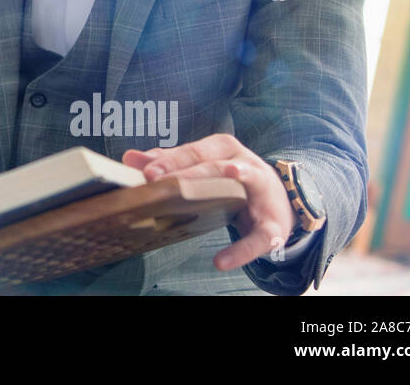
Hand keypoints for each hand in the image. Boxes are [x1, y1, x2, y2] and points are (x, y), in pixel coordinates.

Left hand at [122, 133, 294, 270]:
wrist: (280, 203)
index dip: (169, 160)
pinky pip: (259, 237)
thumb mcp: (202, 168)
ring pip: (243, 183)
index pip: (192, 151)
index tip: (145, 171)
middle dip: (184, 172)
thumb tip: (129, 157)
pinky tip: (221, 261)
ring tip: (208, 188)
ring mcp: (261, 191)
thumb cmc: (231, 180)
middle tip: (156, 180)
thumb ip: (168, 163)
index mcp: (222, 148)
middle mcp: (243, 163)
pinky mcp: (273, 224)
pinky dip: (241, 250)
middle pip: (211, 165)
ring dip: (229, 180)